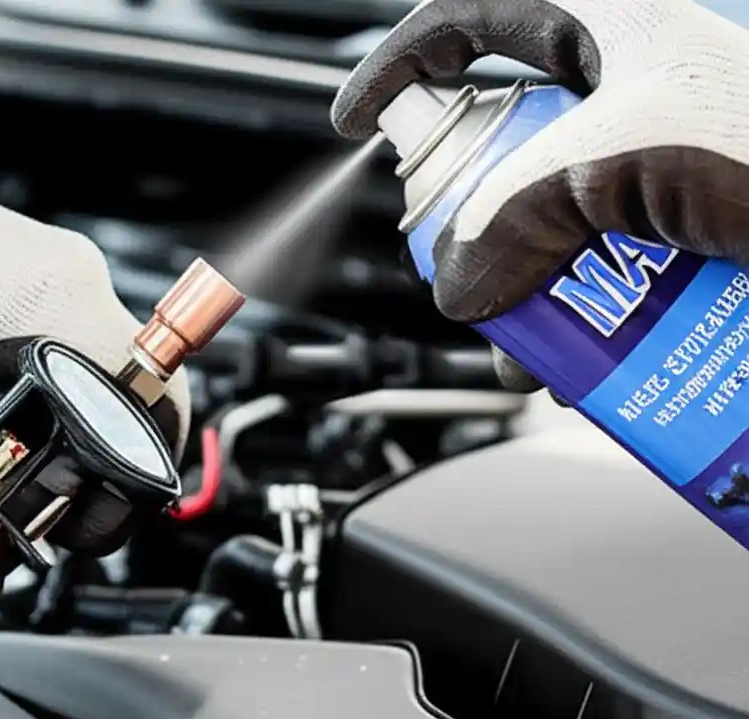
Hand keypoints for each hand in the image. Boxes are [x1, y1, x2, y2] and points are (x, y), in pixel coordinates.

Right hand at [331, 0, 748, 388]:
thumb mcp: (630, 157)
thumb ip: (514, 210)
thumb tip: (454, 281)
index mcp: (606, 20)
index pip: (467, 14)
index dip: (397, 64)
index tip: (355, 125)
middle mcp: (629, 82)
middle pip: (498, 139)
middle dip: (464, 221)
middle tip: (459, 275)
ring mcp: (659, 152)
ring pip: (548, 215)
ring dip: (523, 287)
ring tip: (529, 348)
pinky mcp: (687, 219)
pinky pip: (601, 262)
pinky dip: (579, 314)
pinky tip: (587, 360)